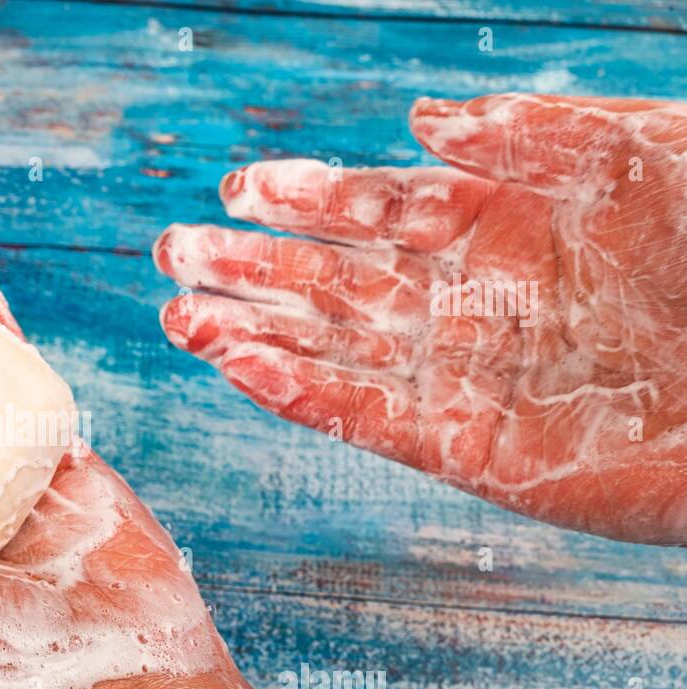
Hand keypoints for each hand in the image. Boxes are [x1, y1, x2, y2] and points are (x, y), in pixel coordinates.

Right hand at [154, 94, 686, 544]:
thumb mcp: (634, 156)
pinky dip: (302, 394)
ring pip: (331, 351)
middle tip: (175, 250)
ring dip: (253, 334)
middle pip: (333, 282)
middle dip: (252, 267)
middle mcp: (463, 301)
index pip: (375, 207)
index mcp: (497, 226)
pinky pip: (364, 419)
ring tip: (181, 314)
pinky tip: (245, 367)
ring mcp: (460, 376)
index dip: (306, 196)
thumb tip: (418, 120)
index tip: (240, 186)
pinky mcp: (466, 448)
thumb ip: (528, 134)